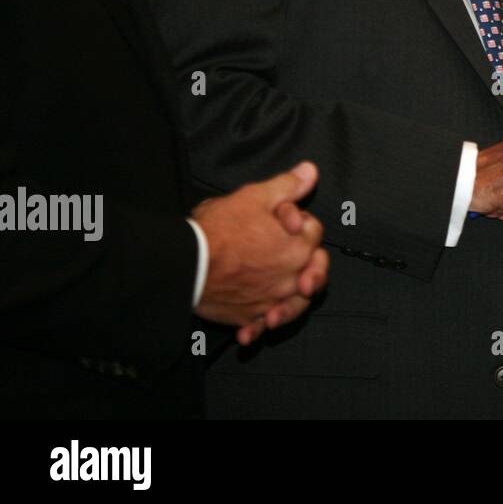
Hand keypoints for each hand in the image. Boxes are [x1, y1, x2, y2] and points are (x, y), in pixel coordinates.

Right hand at [193, 162, 326, 333]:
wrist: (186, 262)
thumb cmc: (219, 230)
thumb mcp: (255, 196)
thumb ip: (288, 186)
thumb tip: (310, 172)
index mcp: (298, 247)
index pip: (314, 233)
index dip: (300, 222)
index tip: (284, 220)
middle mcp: (289, 277)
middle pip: (313, 273)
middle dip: (310, 266)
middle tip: (297, 260)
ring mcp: (269, 300)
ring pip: (294, 305)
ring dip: (291, 303)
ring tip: (281, 297)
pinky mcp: (246, 317)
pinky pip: (259, 328)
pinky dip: (256, 330)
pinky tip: (250, 331)